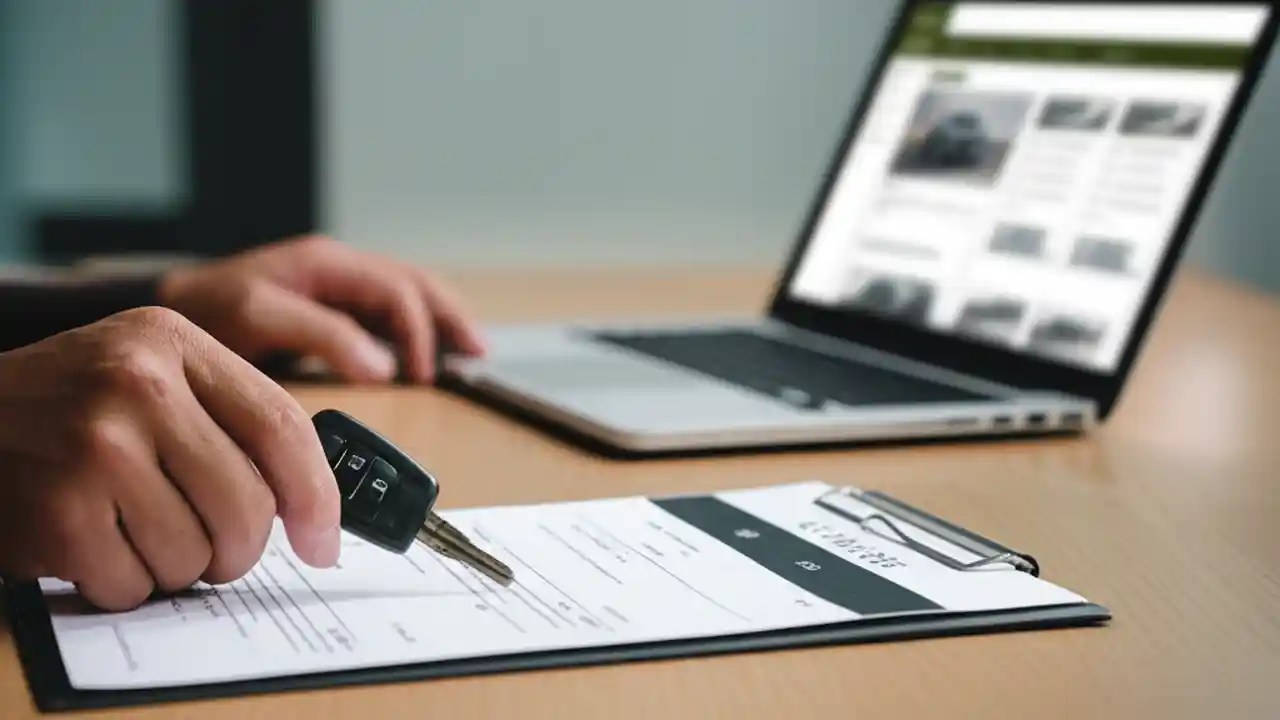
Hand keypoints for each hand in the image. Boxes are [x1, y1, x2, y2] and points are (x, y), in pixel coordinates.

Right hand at [0, 307, 340, 610]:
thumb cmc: (67, 407)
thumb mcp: (148, 373)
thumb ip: (227, 418)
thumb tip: (311, 508)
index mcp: (173, 342)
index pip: (282, 426)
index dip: (316, 496)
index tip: (323, 542)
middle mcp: (138, 384)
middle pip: (248, 506)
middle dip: (237, 549)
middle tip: (209, 547)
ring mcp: (97, 446)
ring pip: (195, 555)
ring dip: (172, 566)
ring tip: (130, 529)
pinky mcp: (60, 510)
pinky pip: (135, 584)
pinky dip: (120, 582)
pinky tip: (91, 544)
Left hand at [158, 235, 485, 383]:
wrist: (165, 308)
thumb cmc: (203, 313)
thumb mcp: (256, 318)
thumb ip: (320, 334)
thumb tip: (383, 366)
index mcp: (326, 264)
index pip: (396, 293)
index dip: (418, 336)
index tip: (423, 379)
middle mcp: (336, 269)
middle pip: (414, 284)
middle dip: (449, 318)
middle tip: (476, 354)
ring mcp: (333, 285)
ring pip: (406, 293)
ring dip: (440, 319)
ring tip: (469, 349)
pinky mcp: (326, 305)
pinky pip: (386, 308)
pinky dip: (415, 326)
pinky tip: (424, 350)